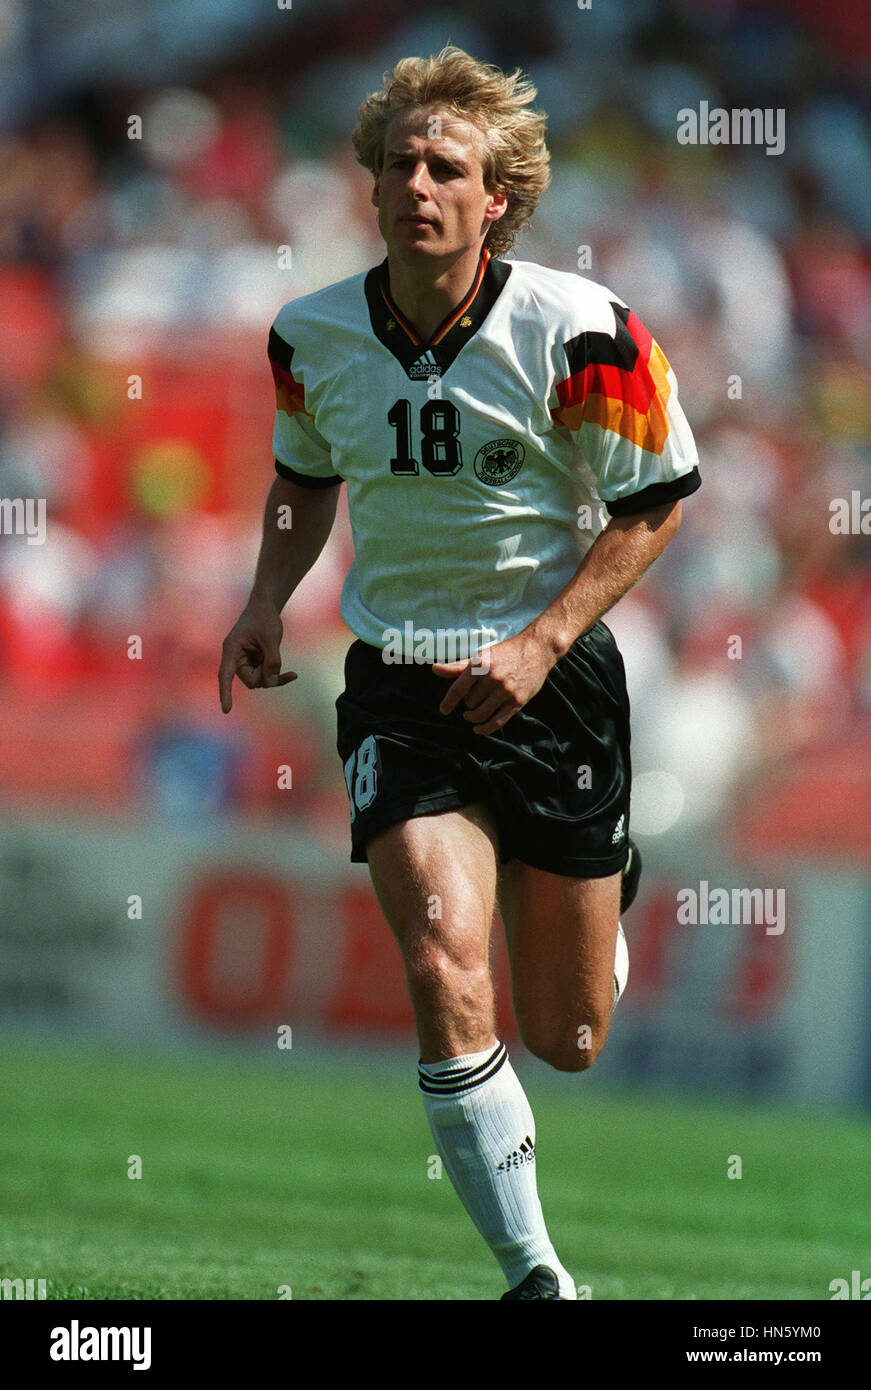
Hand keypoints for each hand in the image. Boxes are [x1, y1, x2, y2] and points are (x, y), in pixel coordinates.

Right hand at [218, 599, 296, 712]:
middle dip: (266, 676)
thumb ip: (272, 660)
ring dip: (272, 673)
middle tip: (275, 661)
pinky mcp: (255, 662)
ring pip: (259, 680)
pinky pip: (266, 676)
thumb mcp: (271, 637)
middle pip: (250, 681)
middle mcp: (235, 657)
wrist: (265, 605)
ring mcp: (245, 661)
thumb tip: (271, 681)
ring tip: (276, 652)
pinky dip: (277, 675)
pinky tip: (293, 675)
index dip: (226, 693)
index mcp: (231, 649)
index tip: (227, 710)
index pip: (225, 675)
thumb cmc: (264, 617)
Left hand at [431, 628, 558, 735]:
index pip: (458, 689)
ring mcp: (506, 691)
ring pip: (481, 714)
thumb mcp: (482, 656)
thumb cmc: (506, 652)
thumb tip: (434, 669)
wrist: (536, 650)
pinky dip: (485, 728)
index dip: (448, 702)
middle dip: (468, 702)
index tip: (444, 710)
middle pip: (469, 702)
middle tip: (473, 697)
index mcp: (480, 665)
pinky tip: (478, 729)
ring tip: (471, 715)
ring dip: (473, 717)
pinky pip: (497, 721)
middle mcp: (492, 678)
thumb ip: (458, 666)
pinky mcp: (517, 701)